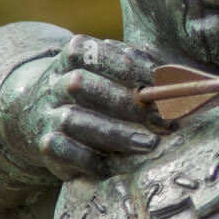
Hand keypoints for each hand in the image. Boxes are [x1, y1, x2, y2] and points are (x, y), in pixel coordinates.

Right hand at [1, 34, 164, 181]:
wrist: (42, 111)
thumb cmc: (97, 87)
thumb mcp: (111, 68)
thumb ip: (139, 66)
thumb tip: (176, 78)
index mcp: (73, 55)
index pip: (96, 53)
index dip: (130, 67)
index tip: (162, 84)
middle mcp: (55, 82)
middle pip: (81, 84)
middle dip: (124, 102)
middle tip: (160, 118)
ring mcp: (47, 113)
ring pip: (74, 119)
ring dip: (114, 134)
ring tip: (148, 144)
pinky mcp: (45, 144)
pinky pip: (63, 151)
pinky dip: (90, 159)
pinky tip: (117, 165)